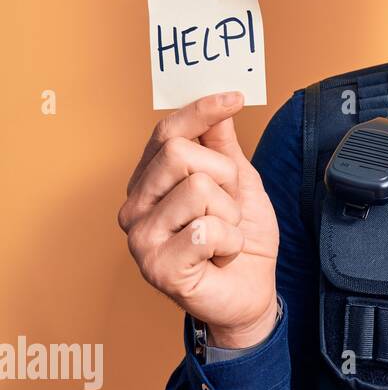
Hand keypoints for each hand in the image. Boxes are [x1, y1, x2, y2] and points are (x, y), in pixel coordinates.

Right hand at [118, 91, 279, 347]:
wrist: (251, 293)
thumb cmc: (241, 241)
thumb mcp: (240, 184)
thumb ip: (223, 147)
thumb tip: (219, 107)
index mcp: (150, 183)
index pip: (167, 133)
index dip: (201, 111)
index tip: (235, 96)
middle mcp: (135, 207)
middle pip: (180, 154)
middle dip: (224, 177)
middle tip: (229, 207)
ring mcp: (141, 238)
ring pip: (199, 189)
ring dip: (230, 214)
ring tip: (224, 236)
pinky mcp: (157, 267)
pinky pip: (207, 229)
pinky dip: (230, 241)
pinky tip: (220, 256)